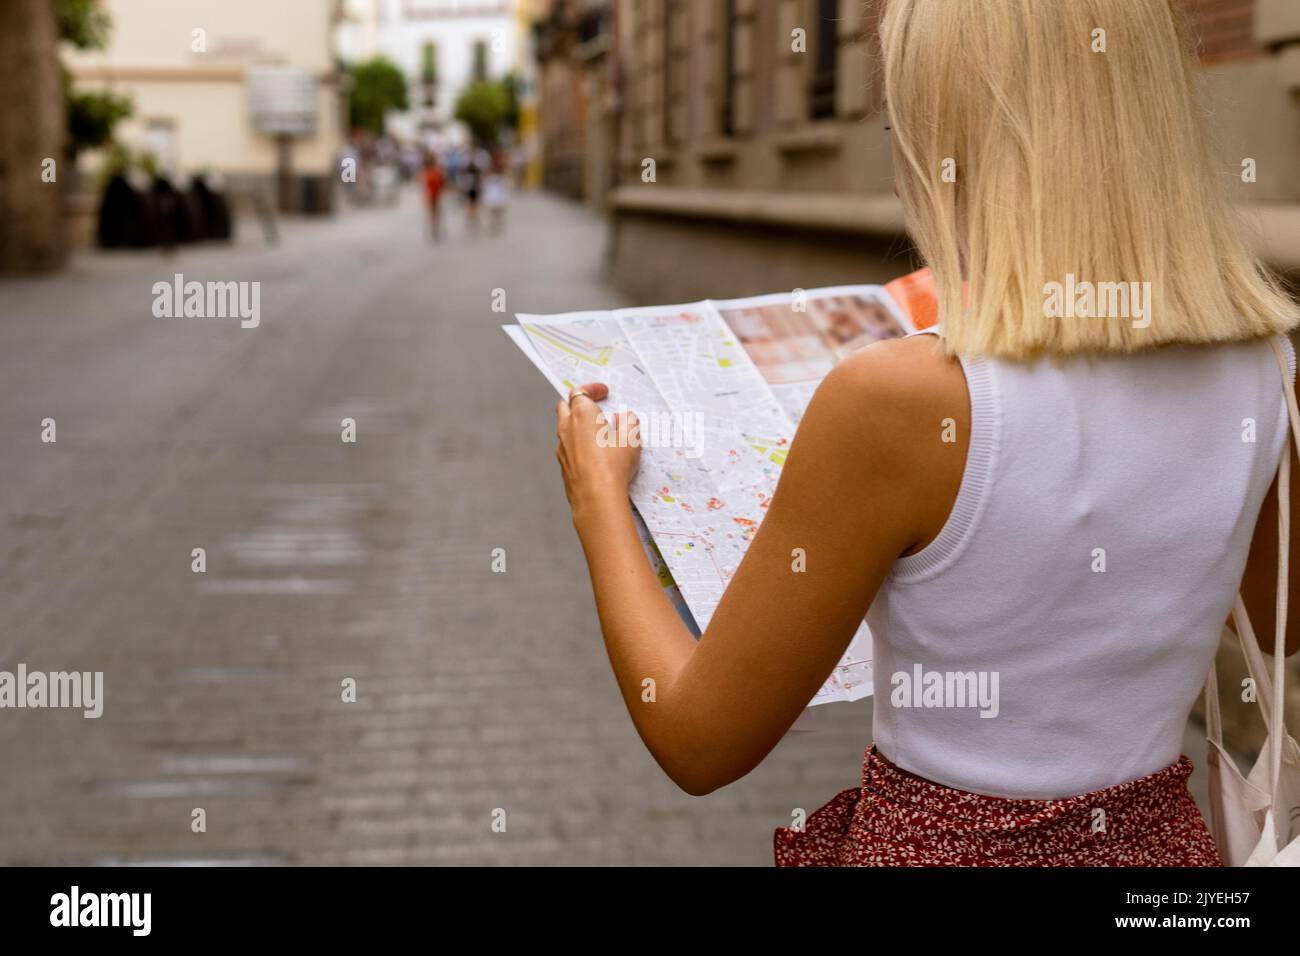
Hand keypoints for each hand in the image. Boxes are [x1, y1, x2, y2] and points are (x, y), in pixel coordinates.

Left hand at [555, 382, 640, 525]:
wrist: (596, 499)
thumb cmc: (613, 466)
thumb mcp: (631, 439)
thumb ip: (629, 422)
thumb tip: (624, 417)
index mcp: (582, 414)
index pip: (580, 391)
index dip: (592, 388)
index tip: (604, 392)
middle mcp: (567, 428)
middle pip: (565, 406)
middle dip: (579, 403)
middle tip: (596, 408)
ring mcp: (562, 447)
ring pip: (565, 428)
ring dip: (578, 425)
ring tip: (598, 433)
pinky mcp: (563, 464)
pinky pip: (568, 447)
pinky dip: (578, 444)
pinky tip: (594, 454)